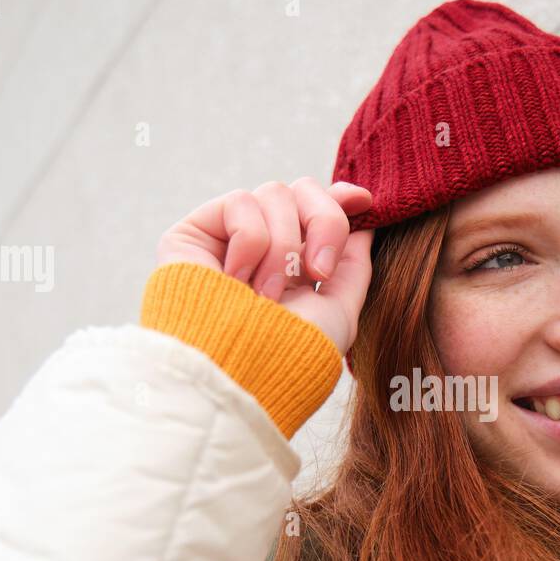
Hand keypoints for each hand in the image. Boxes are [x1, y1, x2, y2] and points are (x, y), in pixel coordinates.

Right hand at [156, 178, 373, 354]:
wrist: (240, 370)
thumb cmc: (289, 354)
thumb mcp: (339, 313)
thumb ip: (353, 267)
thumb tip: (364, 224)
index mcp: (296, 266)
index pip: (317, 211)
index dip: (339, 199)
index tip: (363, 201)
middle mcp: (264, 247)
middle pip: (302, 189)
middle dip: (324, 221)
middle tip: (318, 270)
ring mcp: (229, 238)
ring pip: (274, 192)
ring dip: (282, 245)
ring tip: (266, 293)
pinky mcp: (195, 232)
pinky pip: (239, 203)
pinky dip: (250, 241)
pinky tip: (235, 279)